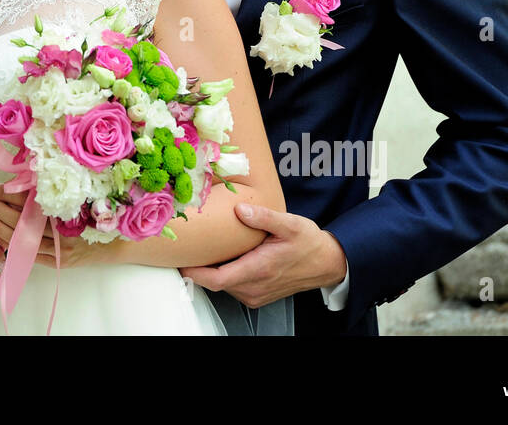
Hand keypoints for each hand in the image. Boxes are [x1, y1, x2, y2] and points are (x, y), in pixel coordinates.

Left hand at [0, 185, 96, 267]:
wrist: (114, 246)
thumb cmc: (94, 219)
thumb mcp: (76, 201)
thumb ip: (50, 195)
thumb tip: (18, 184)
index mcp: (66, 209)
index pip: (30, 200)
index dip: (10, 194)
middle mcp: (63, 229)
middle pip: (24, 219)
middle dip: (2, 210)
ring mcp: (59, 248)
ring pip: (24, 238)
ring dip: (2, 228)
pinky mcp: (57, 261)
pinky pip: (29, 255)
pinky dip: (13, 246)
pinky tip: (1, 239)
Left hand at [179, 205, 347, 308]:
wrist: (326, 263)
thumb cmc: (309, 244)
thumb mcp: (290, 224)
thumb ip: (264, 217)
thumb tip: (240, 210)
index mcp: (259, 270)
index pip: (216, 280)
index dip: (194, 272)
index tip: (181, 259)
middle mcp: (254, 287)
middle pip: (215, 283)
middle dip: (199, 267)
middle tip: (188, 245)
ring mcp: (255, 294)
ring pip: (223, 286)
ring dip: (212, 270)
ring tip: (206, 247)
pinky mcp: (257, 296)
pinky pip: (232, 287)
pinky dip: (224, 273)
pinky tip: (225, 256)